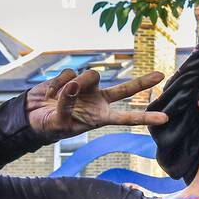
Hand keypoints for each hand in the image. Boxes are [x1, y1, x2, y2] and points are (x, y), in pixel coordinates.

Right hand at [26, 68, 168, 141]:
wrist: (33, 116)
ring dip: (76, 83)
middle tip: (161, 75)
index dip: (145, 118)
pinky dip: (57, 83)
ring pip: (91, 75)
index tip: (165, 118)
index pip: (127, 118)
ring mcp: (87, 88)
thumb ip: (67, 105)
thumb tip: (72, 85)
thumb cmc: (50, 125)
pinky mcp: (73, 78)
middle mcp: (98, 101)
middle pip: (125, 90)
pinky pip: (69, 73)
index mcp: (101, 117)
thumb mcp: (59, 122)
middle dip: (142, 83)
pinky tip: (49, 93)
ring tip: (58, 96)